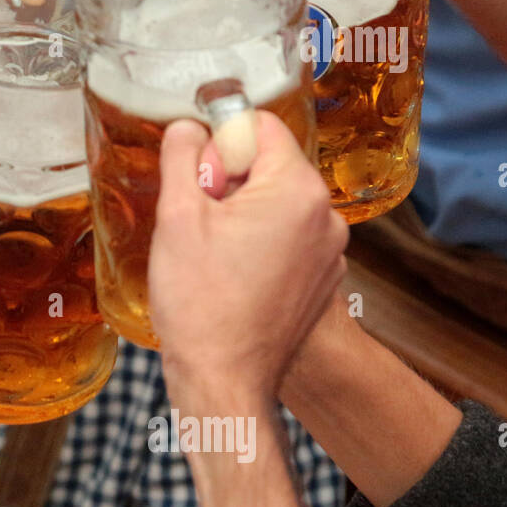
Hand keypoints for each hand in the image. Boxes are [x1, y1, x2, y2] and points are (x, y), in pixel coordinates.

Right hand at [148, 113, 348, 403]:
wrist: (225, 380)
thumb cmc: (200, 302)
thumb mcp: (176, 215)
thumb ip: (182, 156)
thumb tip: (188, 127)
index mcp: (296, 188)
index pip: (259, 126)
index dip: (217, 147)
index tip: (196, 184)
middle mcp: (325, 214)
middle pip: (269, 165)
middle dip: (228, 183)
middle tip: (198, 224)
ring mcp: (330, 251)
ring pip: (277, 203)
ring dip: (242, 215)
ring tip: (212, 255)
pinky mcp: (322, 280)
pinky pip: (288, 239)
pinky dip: (260, 246)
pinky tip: (232, 277)